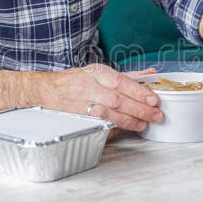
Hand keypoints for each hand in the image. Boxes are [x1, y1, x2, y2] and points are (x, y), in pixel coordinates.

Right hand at [38, 64, 162, 136]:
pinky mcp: (78, 118)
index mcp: (97, 73)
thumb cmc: (76, 80)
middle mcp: (89, 87)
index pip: (121, 82)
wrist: (47, 90)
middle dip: (139, 109)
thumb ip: (126, 75)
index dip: (138, 91)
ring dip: (128, 120)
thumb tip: (150, 74)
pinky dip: (111, 128)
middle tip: (155, 114)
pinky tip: (123, 130)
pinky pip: (97, 124)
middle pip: (117, 100)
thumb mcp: (99, 72)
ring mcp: (82, 104)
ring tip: (142, 124)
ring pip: (108, 113)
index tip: (153, 99)